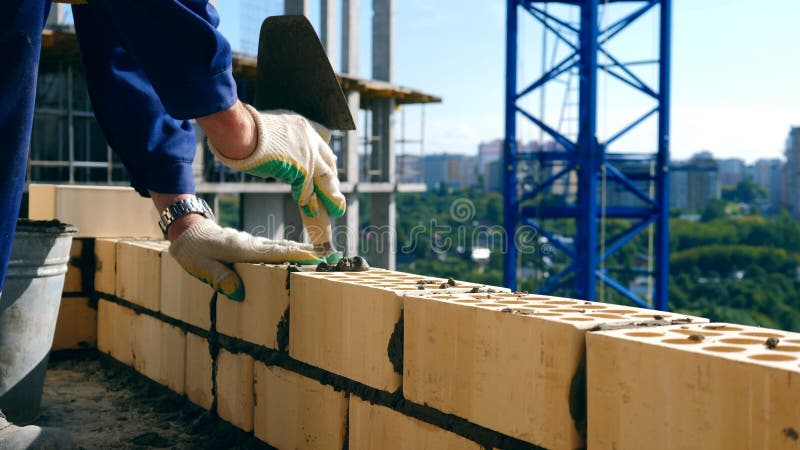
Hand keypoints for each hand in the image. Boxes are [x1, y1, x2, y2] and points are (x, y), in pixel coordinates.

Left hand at [168, 219, 322, 300]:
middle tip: (330, 256)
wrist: (185, 230)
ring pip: (279, 246)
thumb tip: (238, 292)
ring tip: (320, 255)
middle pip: (283, 248)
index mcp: (241, 250)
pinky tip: (295, 253)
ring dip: (299, 250)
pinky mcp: (248, 244)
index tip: (317, 258)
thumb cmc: (192, 251)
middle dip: (307, 252)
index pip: (274, 253)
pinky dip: (287, 250)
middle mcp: (250, 244)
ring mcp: (250, 243)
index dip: (296, 256)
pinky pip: (272, 248)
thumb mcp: (201, 267)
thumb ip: (219, 278)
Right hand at [208, 104, 345, 218]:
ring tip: (336, 210)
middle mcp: (309, 140)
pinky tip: (311, 211)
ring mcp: (308, 155)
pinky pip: (308, 190)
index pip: (322, 148)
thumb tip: (281, 166)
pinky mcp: (302, 170)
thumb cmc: (248, 133)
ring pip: (324, 180)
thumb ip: (284, 147)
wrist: (243, 133)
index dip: (327, 164)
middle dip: (333, 183)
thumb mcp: (272, 134)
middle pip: (328, 165)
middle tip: (337, 197)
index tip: (331, 174)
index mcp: (303, 128)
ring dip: (330, 197)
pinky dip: (308, 202)